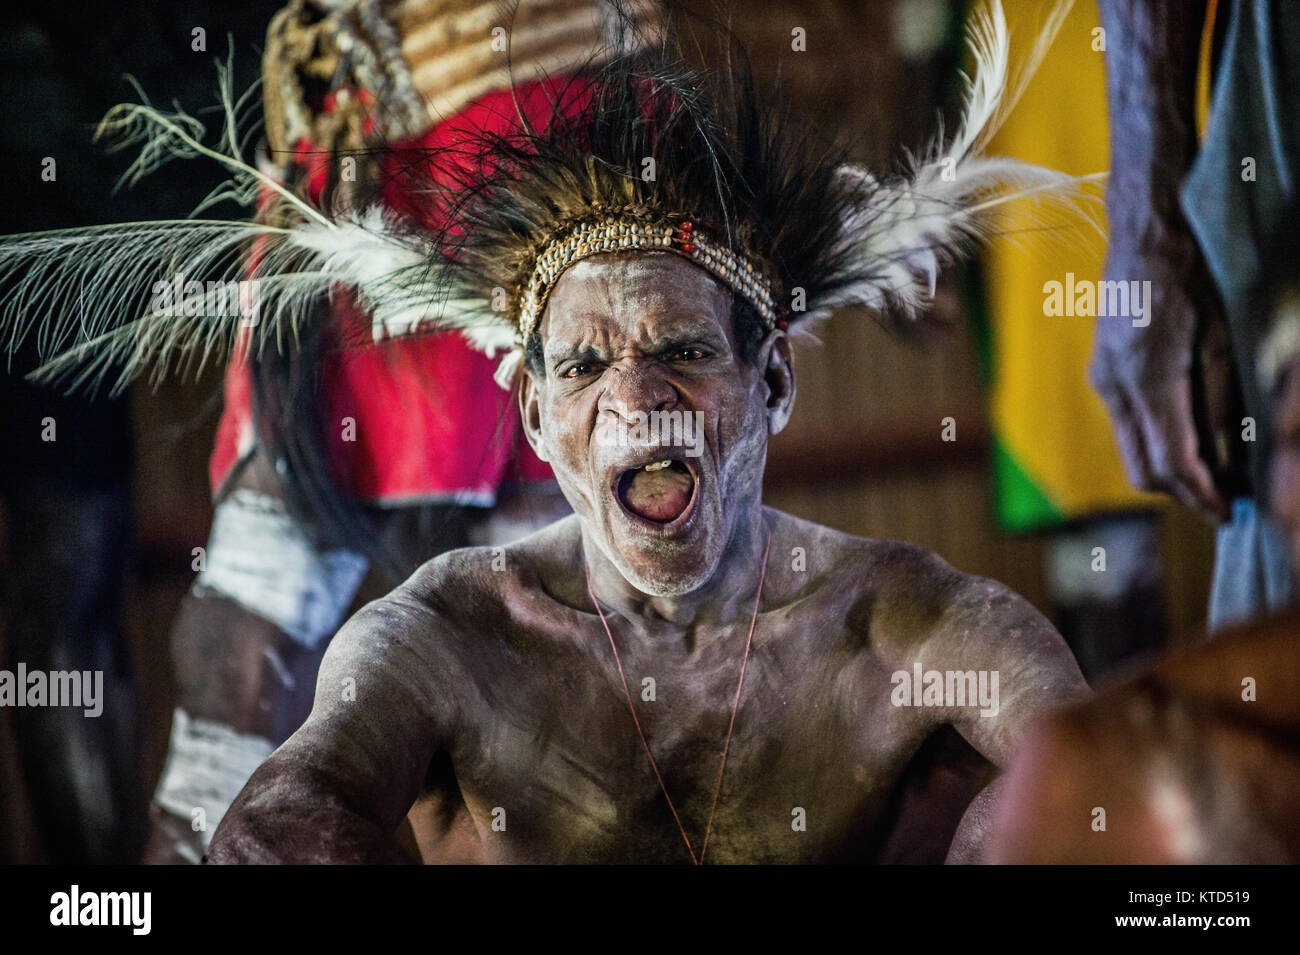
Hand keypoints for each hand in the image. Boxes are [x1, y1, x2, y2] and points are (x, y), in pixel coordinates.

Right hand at [1089, 242, 1229, 522]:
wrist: (1145, 231)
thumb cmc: (1191, 273)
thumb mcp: (1220, 336)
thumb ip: (1219, 401)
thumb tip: (1226, 459)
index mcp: (1146, 375)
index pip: (1173, 459)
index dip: (1203, 494)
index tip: (1230, 512)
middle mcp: (1113, 384)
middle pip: (1142, 468)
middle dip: (1183, 492)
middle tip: (1224, 500)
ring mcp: (1102, 379)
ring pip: (1131, 451)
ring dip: (1169, 470)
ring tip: (1213, 471)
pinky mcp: (1101, 372)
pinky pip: (1127, 426)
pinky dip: (1156, 443)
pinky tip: (1188, 436)